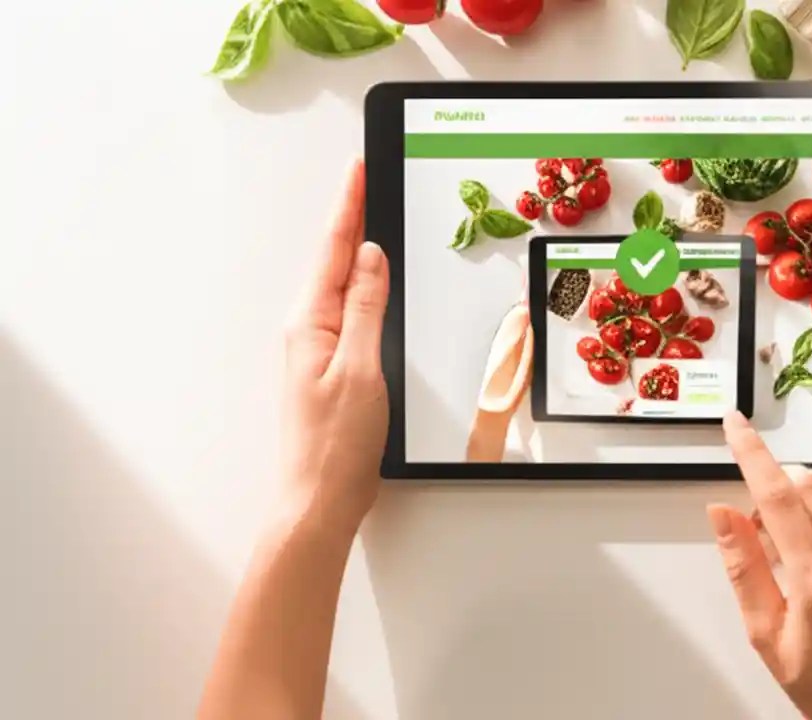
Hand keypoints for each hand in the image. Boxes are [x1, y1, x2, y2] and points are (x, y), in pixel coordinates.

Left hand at [281, 160, 388, 530]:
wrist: (319, 501)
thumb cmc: (336, 446)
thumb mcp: (360, 369)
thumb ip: (365, 308)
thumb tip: (370, 256)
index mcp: (309, 324)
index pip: (333, 251)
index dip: (348, 207)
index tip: (358, 169)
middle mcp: (308, 331)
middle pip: (333, 260)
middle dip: (350, 217)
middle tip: (365, 178)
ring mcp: (318, 350)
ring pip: (340, 285)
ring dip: (355, 249)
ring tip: (368, 213)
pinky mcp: (333, 368)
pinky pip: (348, 311)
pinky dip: (361, 286)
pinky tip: (372, 281)